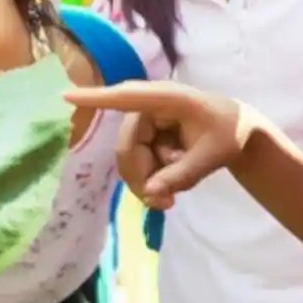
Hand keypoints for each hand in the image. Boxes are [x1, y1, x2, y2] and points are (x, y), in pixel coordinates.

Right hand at [64, 81, 259, 209]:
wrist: (237, 130)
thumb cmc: (228, 133)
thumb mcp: (212, 157)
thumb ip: (182, 175)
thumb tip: (151, 194)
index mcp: (169, 98)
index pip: (127, 98)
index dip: (97, 99)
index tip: (66, 96)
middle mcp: (149, 106)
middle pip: (128, 146)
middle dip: (142, 178)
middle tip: (166, 206)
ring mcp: (144, 121)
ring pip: (128, 158)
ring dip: (146, 182)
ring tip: (171, 200)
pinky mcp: (143, 135)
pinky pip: (135, 161)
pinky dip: (149, 179)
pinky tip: (169, 188)